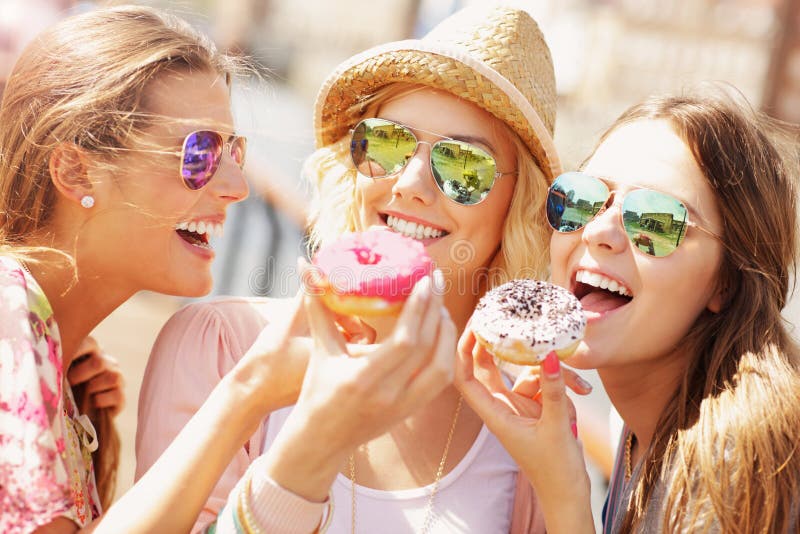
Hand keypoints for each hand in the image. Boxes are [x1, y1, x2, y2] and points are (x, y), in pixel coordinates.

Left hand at [67, 336, 124, 416]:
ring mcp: (117, 380)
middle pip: (100, 362)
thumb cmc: (65, 393)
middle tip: (69, 381)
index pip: (90, 344)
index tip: (62, 360)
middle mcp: (108, 364)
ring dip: (93, 387)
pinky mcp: (121, 398)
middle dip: (82, 373)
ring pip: (112, 377)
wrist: (76, 420)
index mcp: (92, 354)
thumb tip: (51, 364)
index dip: (77, 350)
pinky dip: (102, 400)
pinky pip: (117, 395)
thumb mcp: (61, 378)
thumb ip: (60, 367)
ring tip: (81, 395)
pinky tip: (93, 403)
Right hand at [262, 263, 454, 501]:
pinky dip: (445, 352)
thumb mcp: (319, 349)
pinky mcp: (412, 411)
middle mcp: (388, 396)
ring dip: (446, 332)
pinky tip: (439, 330)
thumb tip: (305, 264)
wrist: (320, 442)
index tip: (426, 280)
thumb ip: (316, 305)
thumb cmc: (316, 390)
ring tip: (439, 304)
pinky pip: (441, 380)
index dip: (420, 309)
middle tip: (437, 280)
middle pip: (427, 349)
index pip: (405, 341)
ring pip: (442, 367)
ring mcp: (403, 406)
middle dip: (436, 309)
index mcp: (363, 379)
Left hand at [455, 330, 593, 531]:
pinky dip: (562, 384)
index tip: (472, 326)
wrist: (569, 495)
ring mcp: (520, 406)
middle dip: (495, 343)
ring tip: (580, 386)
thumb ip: (554, 391)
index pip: (465, 378)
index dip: (462, 350)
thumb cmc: (556, 470)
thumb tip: (550, 355)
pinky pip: (546, 385)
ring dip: (549, 373)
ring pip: (526, 374)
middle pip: (488, 367)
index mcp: (495, 415)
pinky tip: (583, 392)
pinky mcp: (538, 408)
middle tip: (502, 317)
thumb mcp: (557, 427)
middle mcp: (502, 407)